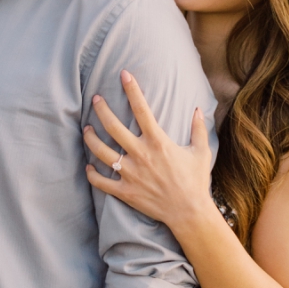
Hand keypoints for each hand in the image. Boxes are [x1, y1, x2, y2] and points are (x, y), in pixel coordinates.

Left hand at [84, 71, 213, 235]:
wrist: (189, 213)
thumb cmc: (196, 181)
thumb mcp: (202, 152)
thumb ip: (199, 129)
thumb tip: (199, 109)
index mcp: (158, 141)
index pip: (141, 109)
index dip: (131, 89)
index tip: (123, 74)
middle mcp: (141, 154)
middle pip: (113, 126)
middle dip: (101, 109)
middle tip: (95, 98)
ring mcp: (131, 173)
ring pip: (101, 151)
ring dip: (91, 138)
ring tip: (86, 129)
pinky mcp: (125, 191)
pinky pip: (101, 181)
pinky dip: (92, 173)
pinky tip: (89, 165)